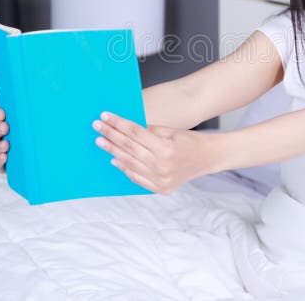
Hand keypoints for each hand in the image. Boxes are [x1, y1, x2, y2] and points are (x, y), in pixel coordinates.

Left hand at [92, 111, 219, 195]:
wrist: (207, 158)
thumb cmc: (189, 141)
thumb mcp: (170, 131)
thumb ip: (148, 131)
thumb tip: (124, 128)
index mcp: (166, 149)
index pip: (135, 133)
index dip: (118, 124)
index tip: (105, 117)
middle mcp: (162, 167)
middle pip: (129, 148)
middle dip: (111, 135)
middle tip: (97, 127)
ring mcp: (160, 180)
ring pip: (129, 163)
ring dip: (113, 151)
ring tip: (101, 141)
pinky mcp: (160, 188)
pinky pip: (137, 177)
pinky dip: (124, 168)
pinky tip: (114, 158)